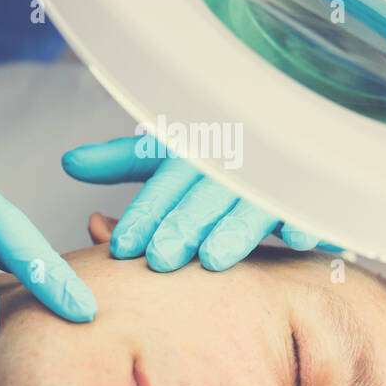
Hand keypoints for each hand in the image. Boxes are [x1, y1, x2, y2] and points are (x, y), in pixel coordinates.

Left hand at [62, 134, 335, 270]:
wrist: (299, 125)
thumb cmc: (223, 155)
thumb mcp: (172, 151)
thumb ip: (123, 160)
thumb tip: (69, 163)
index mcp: (199, 149)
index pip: (168, 180)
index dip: (146, 213)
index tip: (123, 248)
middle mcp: (236, 159)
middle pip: (207, 193)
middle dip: (183, 225)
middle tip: (160, 260)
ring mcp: (277, 174)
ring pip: (254, 201)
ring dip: (235, 229)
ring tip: (212, 259)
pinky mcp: (315, 191)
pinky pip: (314, 204)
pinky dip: (306, 219)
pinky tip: (296, 238)